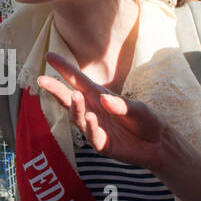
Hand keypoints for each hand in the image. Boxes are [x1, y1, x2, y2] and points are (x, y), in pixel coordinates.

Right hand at [36, 52, 168, 170]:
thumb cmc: (146, 121)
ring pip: (78, 117)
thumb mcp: (139, 109)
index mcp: (99, 96)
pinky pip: (92, 136)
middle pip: (70, 99)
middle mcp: (93, 110)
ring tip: (74, 96)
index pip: (78, 80)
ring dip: (75, 107)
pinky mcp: (102, 144)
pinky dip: (91, 127)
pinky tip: (91, 118)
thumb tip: (103, 99)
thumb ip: (122, 105)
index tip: (49, 56)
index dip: (64, 68)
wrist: (158, 145)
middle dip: (56, 89)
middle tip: (42, 79)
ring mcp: (95, 128)